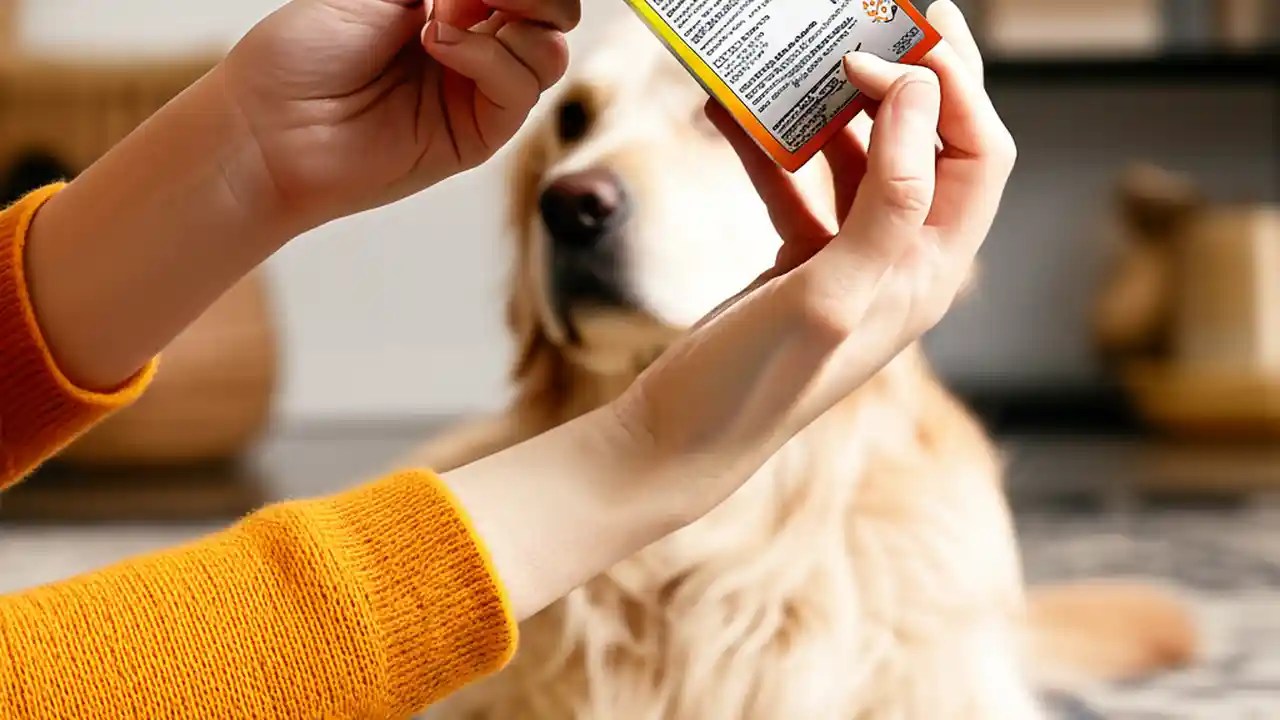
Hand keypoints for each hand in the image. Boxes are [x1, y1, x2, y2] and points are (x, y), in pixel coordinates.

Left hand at [221, 0, 577, 230]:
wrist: (270, 125)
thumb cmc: (304, 51)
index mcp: (451, 8)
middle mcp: (473, 50)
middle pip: (554, 17)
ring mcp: (476, 94)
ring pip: (549, 54)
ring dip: (511, 22)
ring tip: (440, 20)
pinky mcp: (476, 137)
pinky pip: (519, 91)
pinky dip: (489, 57)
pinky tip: (438, 43)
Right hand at [609, 1, 1014, 513]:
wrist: (679, 441)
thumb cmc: (752, 385)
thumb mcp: (827, 293)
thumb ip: (887, 200)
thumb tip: (921, 95)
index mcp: (928, 273)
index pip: (976, 154)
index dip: (946, 90)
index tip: (887, 45)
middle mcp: (901, 262)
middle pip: (930, 144)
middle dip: (907, 77)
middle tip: (878, 14)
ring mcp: (848, 260)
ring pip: (858, 157)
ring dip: (828, 105)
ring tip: (794, 55)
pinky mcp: (799, 262)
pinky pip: (799, 184)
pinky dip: (771, 147)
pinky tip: (728, 114)